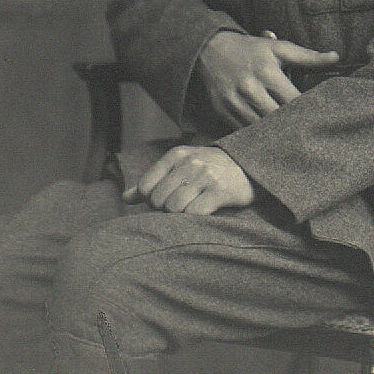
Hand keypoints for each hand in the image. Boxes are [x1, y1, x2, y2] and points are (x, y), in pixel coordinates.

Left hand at [122, 145, 253, 213]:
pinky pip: (195, 213)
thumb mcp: (180, 168)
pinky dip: (195, 218)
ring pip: (174, 208)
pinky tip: (203, 212)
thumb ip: (152, 182)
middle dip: (166, 209)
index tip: (165, 200)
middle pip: (159, 200)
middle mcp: (190, 162)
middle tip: (181, 206)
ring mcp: (206, 176)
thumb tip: (125, 197)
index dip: (152, 200)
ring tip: (192, 208)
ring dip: (181, 215)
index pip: (146, 186)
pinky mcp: (221, 191)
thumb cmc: (208, 170)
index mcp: (177, 155)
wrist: (247, 167)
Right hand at [197, 31, 338, 127]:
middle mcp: (251, 89)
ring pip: (261, 129)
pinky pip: (244, 131)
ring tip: (290, 138)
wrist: (210, 49)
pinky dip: (257, 135)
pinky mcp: (223, 112)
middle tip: (307, 132)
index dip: (307, 111)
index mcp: (268, 72)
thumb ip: (308, 56)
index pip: (294, 101)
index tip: (318, 117)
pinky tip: (269, 137)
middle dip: (293, 125)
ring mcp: (235, 102)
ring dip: (276, 134)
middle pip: (279, 118)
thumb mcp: (279, 48)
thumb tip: (336, 57)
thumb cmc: (251, 50)